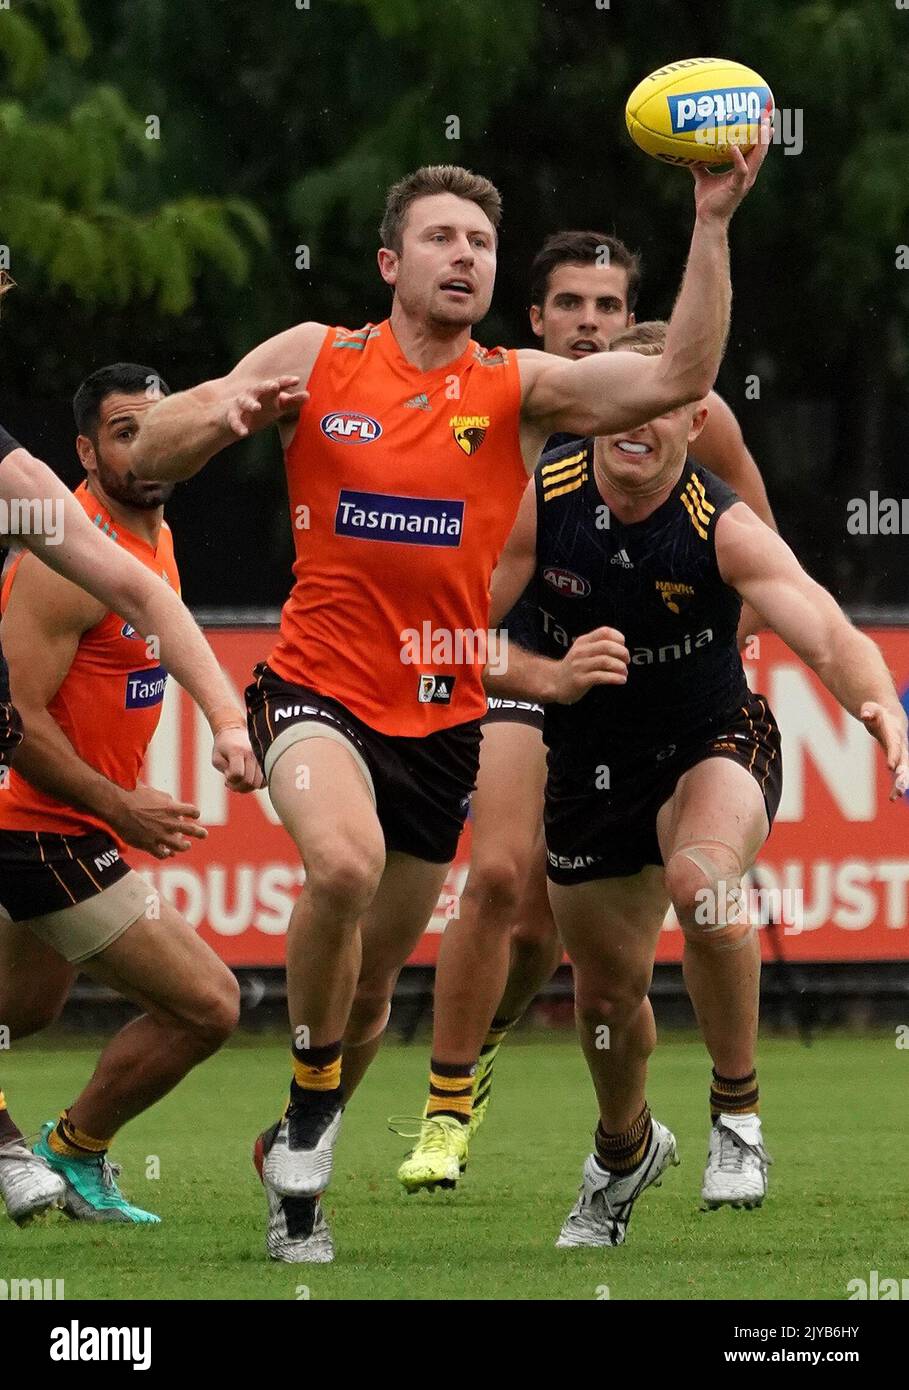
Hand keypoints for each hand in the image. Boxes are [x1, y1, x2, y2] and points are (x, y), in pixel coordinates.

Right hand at [107, 785, 207, 857]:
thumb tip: (172, 802)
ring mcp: (159, 835)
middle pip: (191, 830)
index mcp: (171, 807)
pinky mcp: (148, 845)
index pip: (192, 811)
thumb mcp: (154, 792)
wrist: (116, 806)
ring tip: (186, 845)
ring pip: (180, 846)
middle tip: (203, 834)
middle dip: (199, 833)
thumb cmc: (133, 794)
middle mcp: (168, 822)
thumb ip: (166, 799)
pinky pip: (161, 854)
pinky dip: (166, 854)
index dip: (194, 813)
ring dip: (184, 846)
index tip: (194, 814)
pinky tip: (166, 853)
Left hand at [212, 725, 263, 792]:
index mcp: (238, 751)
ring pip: (257, 784)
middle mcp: (252, 754)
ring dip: (246, 788)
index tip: (226, 774)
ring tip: (239, 781)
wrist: (235, 732)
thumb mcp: (216, 758)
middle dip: (237, 786)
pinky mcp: (267, 763)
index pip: (237, 774)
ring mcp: (261, 759)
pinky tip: (247, 779)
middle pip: (248, 782)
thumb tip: (235, 779)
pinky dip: (255, 785)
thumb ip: (224, 769)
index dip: (230, 780)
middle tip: (230, 781)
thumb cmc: (223, 747)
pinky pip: (264, 783)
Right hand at [220, 377, 308, 439]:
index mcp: (266, 392)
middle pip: (260, 387)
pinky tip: (243, 432)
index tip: (296, 380)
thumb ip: (292, 402)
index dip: (286, 381)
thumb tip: (308, 395)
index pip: (277, 384)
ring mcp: (241, 404)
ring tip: (257, 407)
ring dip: (250, 403)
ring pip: (245, 401)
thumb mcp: (277, 406)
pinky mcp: (231, 416)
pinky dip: (238, 426)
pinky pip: (234, 421)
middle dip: (266, 386)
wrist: (233, 418)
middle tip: (274, 385)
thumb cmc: (260, 410)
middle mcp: (253, 394)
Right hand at [552, 627, 628, 703]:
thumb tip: (623, 648)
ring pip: (605, 661)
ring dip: (620, 667)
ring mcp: (579, 666)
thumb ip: (599, 646)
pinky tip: (621, 680)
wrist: (556, 682)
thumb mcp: (583, 650)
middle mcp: (580, 651)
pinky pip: (601, 676)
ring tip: (624, 672)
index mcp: (583, 641)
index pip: (604, 632)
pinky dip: (615, 678)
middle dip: (622, 653)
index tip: (623, 646)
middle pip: (606, 646)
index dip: (618, 638)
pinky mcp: (580, 680)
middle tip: (627, 661)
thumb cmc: (576, 666)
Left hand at [691, 105, 771, 225]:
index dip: (760, 136)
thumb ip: (700, 166)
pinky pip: (741, 170)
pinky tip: (734, 147)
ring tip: (761, 124)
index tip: (764, 119)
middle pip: (761, 150)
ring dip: (760, 140)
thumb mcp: (703, 178)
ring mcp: (744, 181)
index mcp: (743, 172)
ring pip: (757, 157)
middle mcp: (747, 175)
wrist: (708, 219)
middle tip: (767, 115)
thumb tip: (690, 154)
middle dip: (765, 133)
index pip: (755, 150)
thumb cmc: (707, 202)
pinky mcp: (737, 187)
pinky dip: (738, 158)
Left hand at [860, 702, 908, 800]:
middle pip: (904, 760)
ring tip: (895, 796)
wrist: (890, 718)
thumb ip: (869, 712)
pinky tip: (893, 798)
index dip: (894, 755)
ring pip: (903, 771)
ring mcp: (901, 755)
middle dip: (903, 772)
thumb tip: (865, 714)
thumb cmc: (877, 713)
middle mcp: (901, 746)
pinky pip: (898, 775)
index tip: (891, 767)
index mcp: (894, 734)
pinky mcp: (897, 762)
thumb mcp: (871, 709)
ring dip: (900, 783)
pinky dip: (896, 786)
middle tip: (901, 784)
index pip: (894, 746)